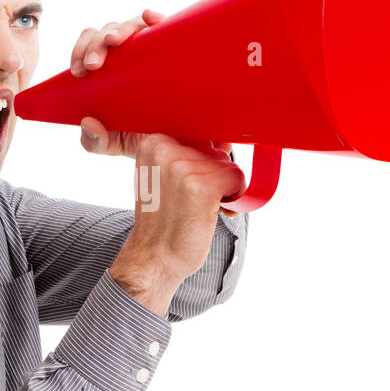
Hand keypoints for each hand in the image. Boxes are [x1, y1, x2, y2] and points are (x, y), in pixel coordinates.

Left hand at [73, 8, 237, 215]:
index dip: (80, 51)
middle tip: (93, 65)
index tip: (77, 70)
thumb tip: (88, 123)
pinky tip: (149, 19)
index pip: (90, 46)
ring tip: (114, 42)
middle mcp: (128, 55)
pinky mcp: (175, 51)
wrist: (177, 145)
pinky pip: (165, 26)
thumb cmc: (141, 136)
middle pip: (106, 34)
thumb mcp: (111, 143)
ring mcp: (152, 51)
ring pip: (130, 26)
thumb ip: (93, 141)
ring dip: (119, 29)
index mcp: (108, 71)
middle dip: (94, 44)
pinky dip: (154, 17)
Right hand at [107, 132, 245, 315]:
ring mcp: (182, 167)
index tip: (188, 183)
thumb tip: (226, 140)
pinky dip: (232, 199)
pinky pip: (237, 179)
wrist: (154, 257)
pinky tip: (210, 213)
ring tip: (198, 207)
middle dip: (212, 175)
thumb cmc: (164, 218)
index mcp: (152, 142)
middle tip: (192, 200)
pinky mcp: (201, 186)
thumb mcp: (164, 175)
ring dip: (221, 189)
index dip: (202, 160)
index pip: (199, 133)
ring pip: (227, 165)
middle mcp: (164, 149)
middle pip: (215, 149)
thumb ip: (187, 153)